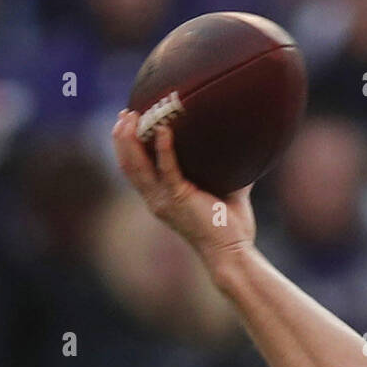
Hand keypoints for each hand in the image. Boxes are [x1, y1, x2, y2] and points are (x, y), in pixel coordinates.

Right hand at [111, 109, 255, 266]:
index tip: (127, 123)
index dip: (126, 147)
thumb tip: (244, 145)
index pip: (134, 170)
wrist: (233, 253)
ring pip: (137, 166)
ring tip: (134, 115)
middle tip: (125, 113)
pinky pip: (167, 169)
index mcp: (162, 199)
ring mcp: (165, 201)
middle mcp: (158, 200)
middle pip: (128, 165)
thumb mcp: (226, 190)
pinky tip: (165, 129)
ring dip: (132, 139)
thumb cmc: (231, 228)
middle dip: (122, 137)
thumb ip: (227, 168)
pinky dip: (164, 148)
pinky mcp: (179, 199)